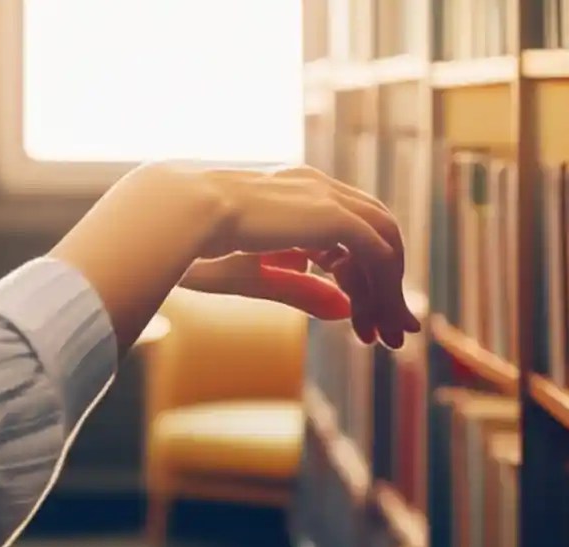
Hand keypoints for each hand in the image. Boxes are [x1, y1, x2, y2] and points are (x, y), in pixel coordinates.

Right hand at [142, 162, 420, 347]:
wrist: (177, 217)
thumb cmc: (194, 244)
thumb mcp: (256, 274)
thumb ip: (301, 289)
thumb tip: (343, 310)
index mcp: (294, 195)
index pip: (346, 232)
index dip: (358, 277)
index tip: (359, 320)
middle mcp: (316, 189)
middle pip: (375, 235)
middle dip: (387, 286)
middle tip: (392, 333)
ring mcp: (326, 196)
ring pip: (384, 242)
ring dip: (390, 291)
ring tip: (390, 335)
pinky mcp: (332, 215)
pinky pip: (377, 252)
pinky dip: (385, 287)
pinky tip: (377, 318)